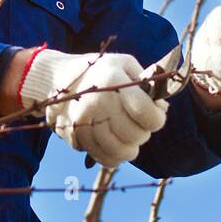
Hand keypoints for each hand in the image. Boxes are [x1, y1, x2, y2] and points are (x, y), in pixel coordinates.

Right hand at [18, 49, 168, 166]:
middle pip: (134, 135)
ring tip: (129, 137)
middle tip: (139, 124)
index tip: (156, 114)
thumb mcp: (124, 64)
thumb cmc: (100, 70)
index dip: (157, 119)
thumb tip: (162, 108)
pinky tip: (116, 147)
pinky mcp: (75, 136)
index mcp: (113, 81)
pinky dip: (114, 157)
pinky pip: (102, 158)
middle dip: (143, 133)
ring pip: (119, 151)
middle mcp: (97, 103)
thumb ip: (147, 83)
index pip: (146, 114)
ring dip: (130, 149)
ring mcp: (84, 122)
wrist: (58, 77)